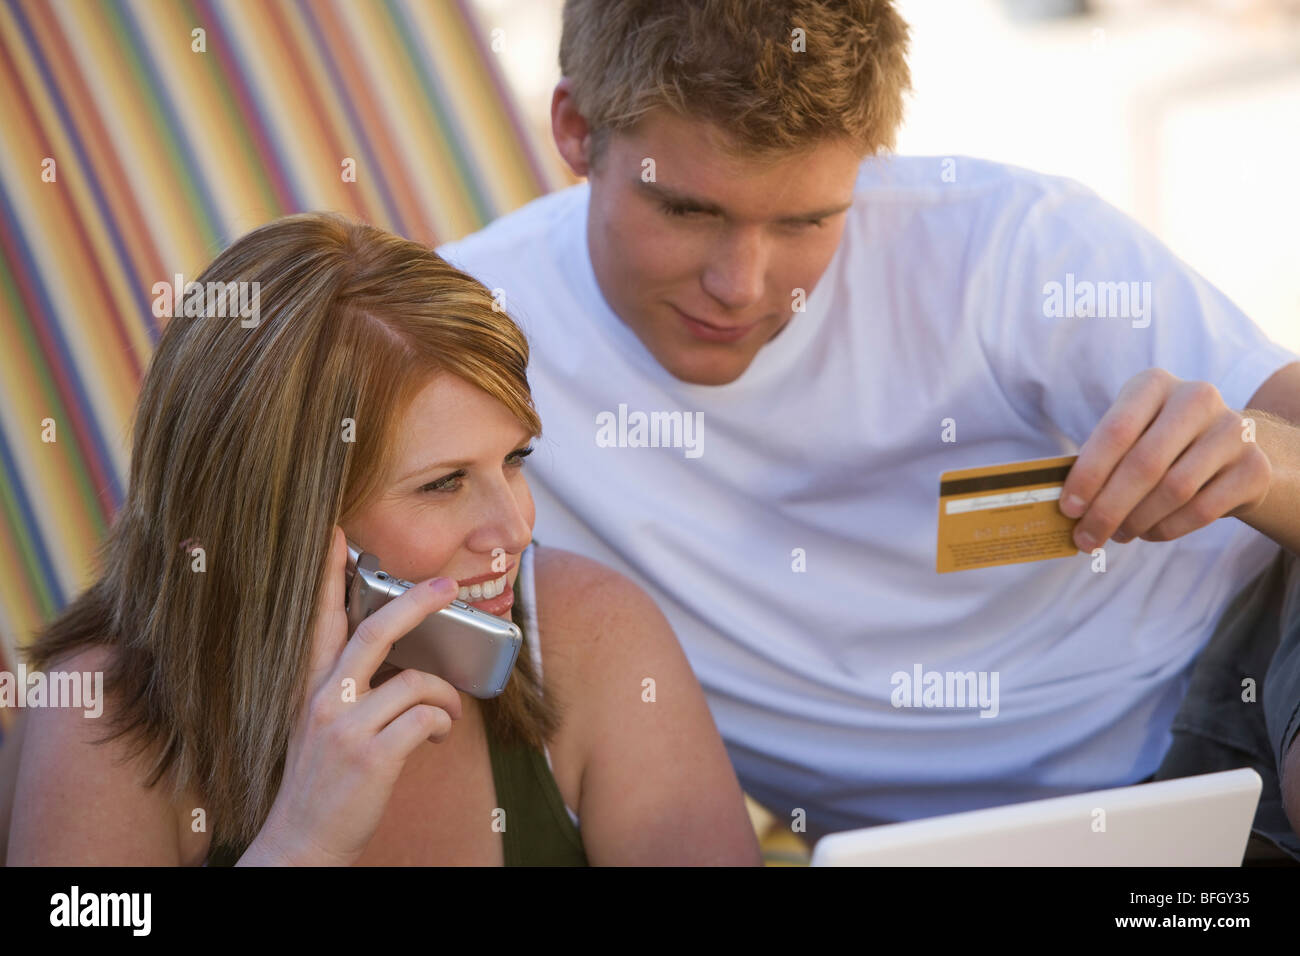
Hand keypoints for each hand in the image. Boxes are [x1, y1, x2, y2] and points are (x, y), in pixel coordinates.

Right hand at [247, 526, 461, 865]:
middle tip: (446, 586)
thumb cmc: (323, 783)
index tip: (338, 535)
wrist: (303, 843)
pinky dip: (442, 725)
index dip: (330, 576)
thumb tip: (405, 667)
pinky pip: (426, 719)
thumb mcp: (323, 727)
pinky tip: (437, 738)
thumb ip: (351, 691)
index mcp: (311, 688)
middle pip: (375, 632)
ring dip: (444, 697)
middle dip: (416, 603)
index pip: (320, 620)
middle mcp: (324, 700)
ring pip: (416, 682)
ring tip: (446, 715)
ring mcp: (346, 727)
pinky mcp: (372, 755)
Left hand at [1059, 368, 1271, 551]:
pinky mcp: (1254, 467)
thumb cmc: (1157, 443)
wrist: (1228, 450)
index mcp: (1154, 384)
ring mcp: (1233, 430)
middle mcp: (1197, 398)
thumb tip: (1067, 508)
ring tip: (1117, 534)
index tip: (1067, 509)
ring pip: (1174, 490)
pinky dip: (1167, 528)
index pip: (1116, 431)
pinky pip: (1202, 510)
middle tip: (1086, 538)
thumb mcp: (1130, 436)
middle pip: (1145, 464)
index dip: (1088, 474)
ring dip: (1137, 521)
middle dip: (1108, 508)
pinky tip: (1148, 532)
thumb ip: (1101, 462)